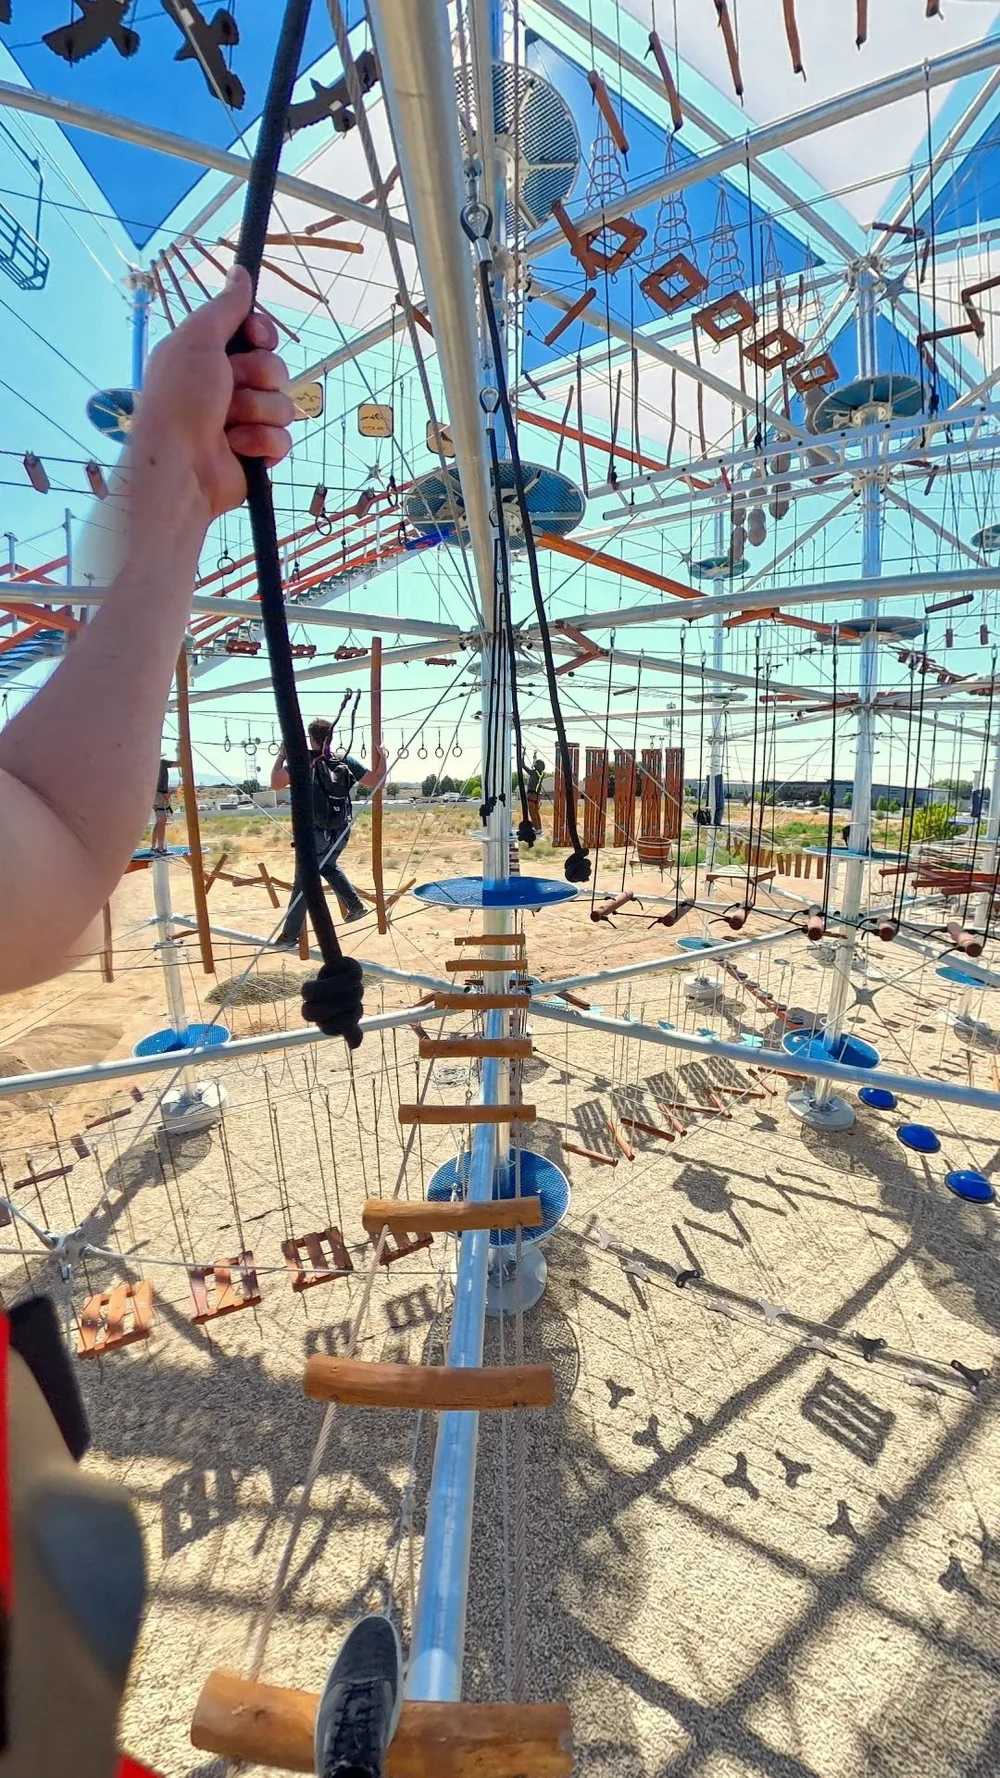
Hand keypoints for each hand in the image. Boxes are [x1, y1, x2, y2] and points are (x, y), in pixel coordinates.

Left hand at [130, 267, 294, 526]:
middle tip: (230, 388)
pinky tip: (239, 448)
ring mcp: (244, 421)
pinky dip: (263, 443)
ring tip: (228, 425)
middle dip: (258, 378)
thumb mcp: (198, 339)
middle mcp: (228, 386)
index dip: (262, 336)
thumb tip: (239, 271)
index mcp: (211, 356)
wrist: (179, 464)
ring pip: (284, 404)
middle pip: (276, 368)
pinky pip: (283, 439)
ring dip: (258, 412)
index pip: (259, 336)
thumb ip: (225, 307)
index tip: (255, 339)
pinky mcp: (256, 453)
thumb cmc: (179, 399)